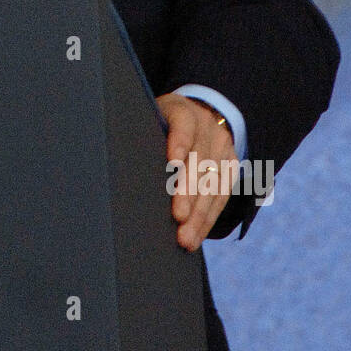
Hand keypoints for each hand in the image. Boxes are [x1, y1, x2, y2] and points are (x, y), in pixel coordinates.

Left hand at [155, 94, 237, 251]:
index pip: (183, 125)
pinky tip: (196, 235)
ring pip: (214, 184)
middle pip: (200, 161)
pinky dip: (208, 219)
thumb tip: (120, 163)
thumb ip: (144, 136)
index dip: (178, 142)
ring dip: (199, 215)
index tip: (172, 162)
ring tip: (185, 238)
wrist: (201, 112)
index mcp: (183, 111)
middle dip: (189, 193)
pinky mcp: (231, 165)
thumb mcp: (151, 118)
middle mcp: (207, 128)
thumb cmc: (162, 123)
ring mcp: (222, 147)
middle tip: (178, 218)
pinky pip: (222, 196)